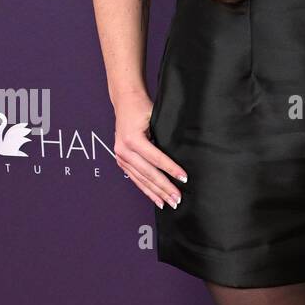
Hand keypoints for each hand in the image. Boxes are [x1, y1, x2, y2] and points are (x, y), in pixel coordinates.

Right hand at [113, 91, 187, 209]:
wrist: (125, 102)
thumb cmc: (143, 107)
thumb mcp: (156, 118)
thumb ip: (164, 136)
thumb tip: (182, 152)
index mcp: (132, 139)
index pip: (156, 158)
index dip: (171, 169)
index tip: (184, 178)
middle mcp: (124, 150)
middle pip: (148, 173)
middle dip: (164, 187)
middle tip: (178, 199)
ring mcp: (120, 157)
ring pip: (141, 179)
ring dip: (156, 192)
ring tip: (169, 203)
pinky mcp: (121, 160)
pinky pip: (135, 178)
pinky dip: (146, 189)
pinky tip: (155, 198)